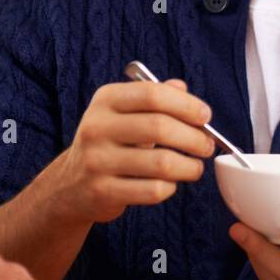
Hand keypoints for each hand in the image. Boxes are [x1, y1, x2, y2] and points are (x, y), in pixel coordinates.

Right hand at [54, 78, 215, 223]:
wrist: (71, 184)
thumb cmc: (111, 143)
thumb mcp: (124, 112)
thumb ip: (154, 97)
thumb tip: (183, 88)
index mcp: (106, 100)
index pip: (153, 94)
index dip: (187, 105)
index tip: (206, 116)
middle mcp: (96, 127)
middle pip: (159, 127)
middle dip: (194, 138)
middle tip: (208, 146)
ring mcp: (97, 161)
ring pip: (161, 163)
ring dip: (189, 167)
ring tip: (195, 167)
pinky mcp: (102, 192)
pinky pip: (153, 190)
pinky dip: (170, 188)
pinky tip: (169, 183)